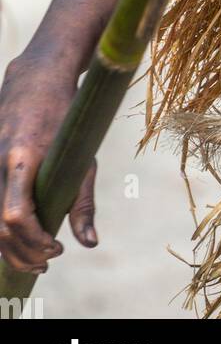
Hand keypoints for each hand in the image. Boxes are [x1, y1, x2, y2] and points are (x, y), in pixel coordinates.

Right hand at [0, 55, 96, 272]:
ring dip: (9, 248)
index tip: (58, 249)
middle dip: (22, 254)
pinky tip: (21, 240)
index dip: (34, 241)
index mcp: (21, 159)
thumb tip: (89, 243)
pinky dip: (2, 230)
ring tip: (36, 260)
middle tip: (47, 264)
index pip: (15, 216)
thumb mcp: (82, 156)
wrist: (36, 79)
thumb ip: (83, 201)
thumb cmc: (66, 117)